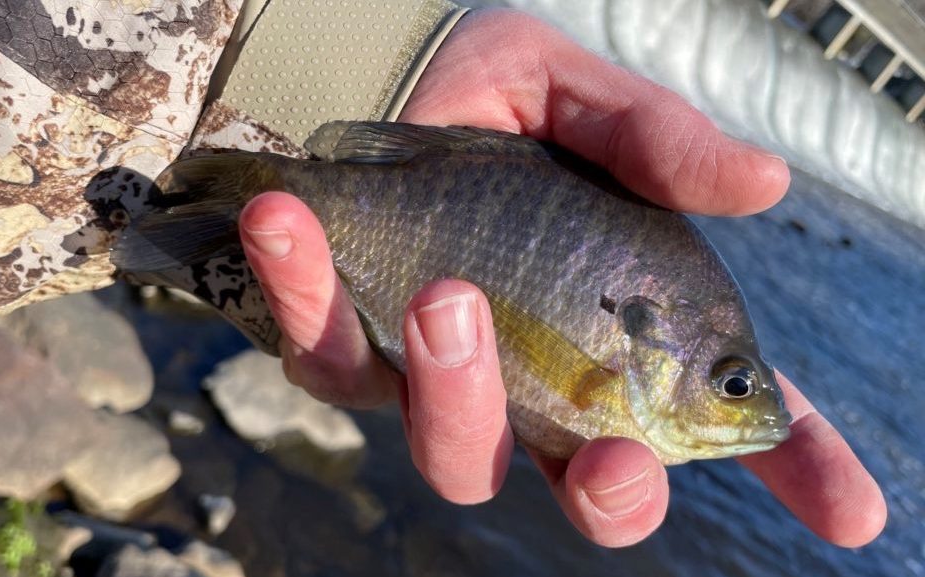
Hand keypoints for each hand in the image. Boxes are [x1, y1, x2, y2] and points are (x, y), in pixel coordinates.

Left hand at [237, 9, 885, 546]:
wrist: (374, 76)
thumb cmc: (497, 99)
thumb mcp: (584, 100)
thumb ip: (657, 143)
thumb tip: (760, 182)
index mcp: (619, 327)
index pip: (717, 413)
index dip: (789, 466)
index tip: (850, 512)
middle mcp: (538, 375)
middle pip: (585, 484)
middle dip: (606, 490)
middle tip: (604, 452)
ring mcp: (439, 378)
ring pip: (458, 450)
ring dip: (456, 387)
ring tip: (449, 293)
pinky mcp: (345, 349)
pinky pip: (326, 357)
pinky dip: (309, 294)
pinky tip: (293, 224)